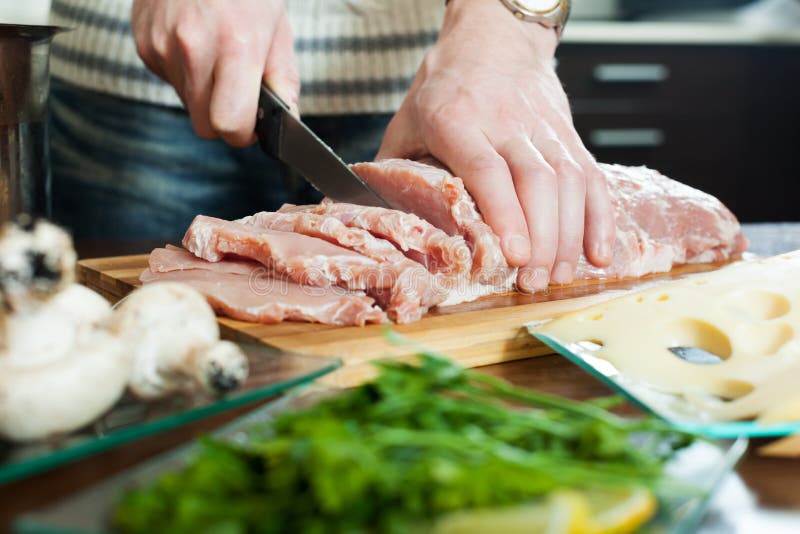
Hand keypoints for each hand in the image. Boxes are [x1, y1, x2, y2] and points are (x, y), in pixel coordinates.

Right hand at [132, 0, 298, 146]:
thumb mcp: (277, 29)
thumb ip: (283, 81)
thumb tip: (287, 122)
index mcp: (235, 46)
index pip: (230, 124)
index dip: (243, 133)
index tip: (252, 126)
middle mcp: (193, 48)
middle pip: (204, 126)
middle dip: (224, 120)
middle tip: (238, 97)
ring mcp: (162, 46)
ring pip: (187, 104)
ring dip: (205, 95)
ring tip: (216, 57)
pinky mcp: (145, 44)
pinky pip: (170, 81)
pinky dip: (186, 74)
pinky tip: (196, 45)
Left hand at [378, 0, 614, 291]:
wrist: (493, 38)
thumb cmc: (443, 88)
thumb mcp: (406, 123)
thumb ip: (395, 172)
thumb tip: (380, 226)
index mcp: (456, 120)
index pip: (487, 170)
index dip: (504, 215)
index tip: (514, 256)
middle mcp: (505, 121)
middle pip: (535, 181)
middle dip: (541, 238)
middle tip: (534, 283)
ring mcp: (543, 127)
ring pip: (568, 181)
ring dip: (569, 235)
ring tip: (559, 277)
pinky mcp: (568, 133)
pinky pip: (591, 176)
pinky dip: (599, 218)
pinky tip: (597, 253)